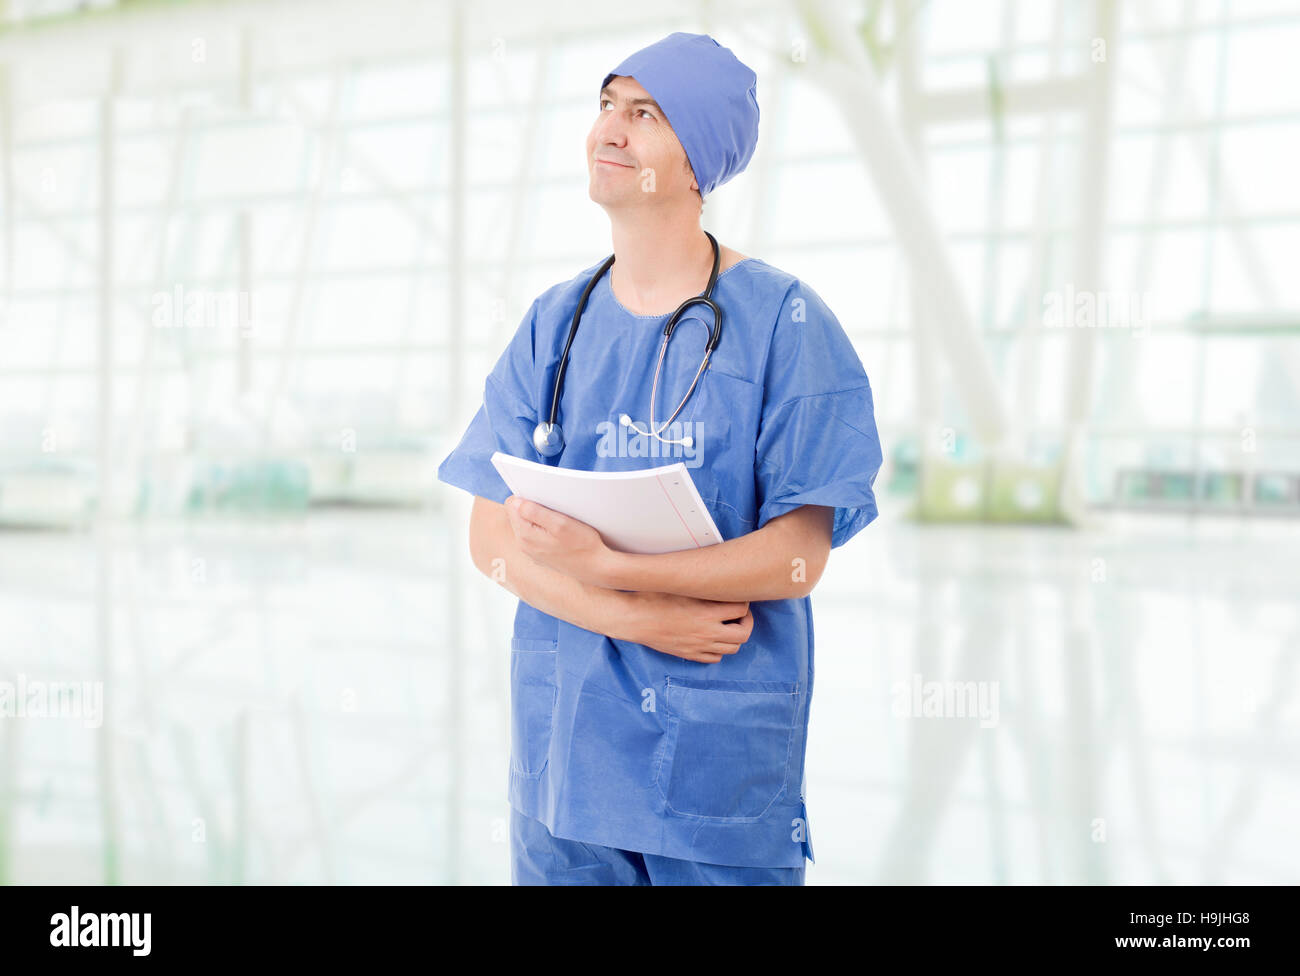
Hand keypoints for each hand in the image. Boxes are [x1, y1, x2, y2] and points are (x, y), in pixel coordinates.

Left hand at [504, 494, 613, 585]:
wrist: (597, 568)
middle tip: (554, 511)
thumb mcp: (560, 523)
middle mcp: (523, 546)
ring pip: (526, 525)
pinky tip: (559, 534)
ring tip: (558, 522)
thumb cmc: (582, 544)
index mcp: (525, 536)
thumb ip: (534, 512)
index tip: (543, 499)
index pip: (512, 505)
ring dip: (538, 519)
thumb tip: (515, 501)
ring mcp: (531, 552)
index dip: (526, 497)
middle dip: (532, 508)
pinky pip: (534, 536)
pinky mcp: (539, 556)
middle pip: (517, 515)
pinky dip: (544, 530)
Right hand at [617, 591, 753, 663]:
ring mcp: (699, 647)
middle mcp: (707, 633)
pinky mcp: (689, 655)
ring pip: (732, 648)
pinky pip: (715, 658)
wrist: (633, 618)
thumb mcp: (681, 586)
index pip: (741, 609)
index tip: (738, 597)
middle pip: (743, 633)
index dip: (744, 601)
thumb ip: (704, 587)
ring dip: (734, 636)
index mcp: (707, 613)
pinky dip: (720, 649)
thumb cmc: (654, 598)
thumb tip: (720, 581)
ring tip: (727, 625)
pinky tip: (713, 638)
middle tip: (739, 613)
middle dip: (746, 622)